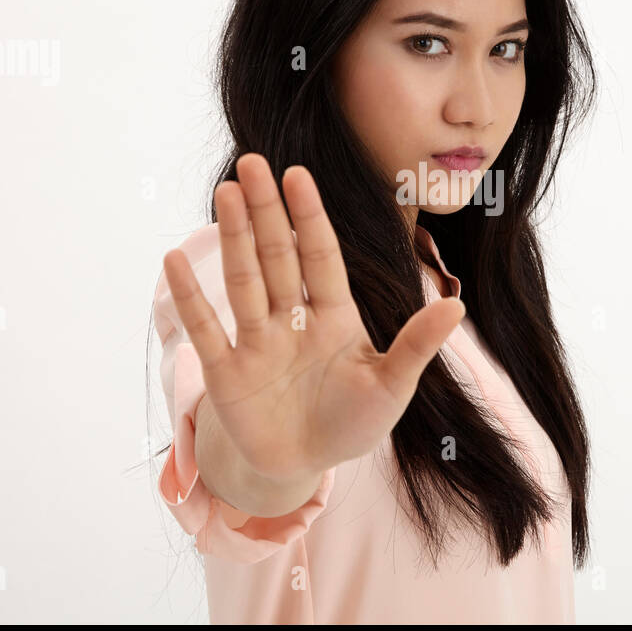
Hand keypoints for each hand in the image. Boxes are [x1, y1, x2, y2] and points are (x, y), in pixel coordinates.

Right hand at [163, 153, 465, 487]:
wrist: (302, 467)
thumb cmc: (350, 421)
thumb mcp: (391, 386)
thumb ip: (417, 345)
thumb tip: (457, 305)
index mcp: (333, 316)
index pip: (320, 256)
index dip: (309, 217)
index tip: (297, 174)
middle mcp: (291, 318)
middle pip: (278, 255)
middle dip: (266, 211)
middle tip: (252, 163)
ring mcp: (255, 341)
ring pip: (244, 280)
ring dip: (234, 238)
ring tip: (225, 193)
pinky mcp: (225, 372)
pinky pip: (205, 329)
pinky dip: (191, 297)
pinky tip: (174, 259)